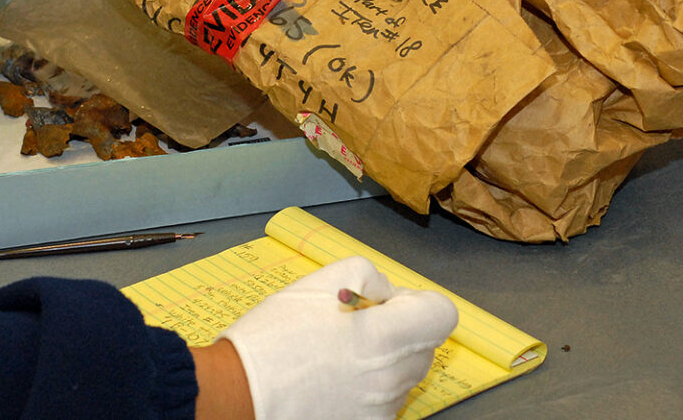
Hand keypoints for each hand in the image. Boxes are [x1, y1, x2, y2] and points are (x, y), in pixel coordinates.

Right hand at [220, 256, 457, 419]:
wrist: (239, 392)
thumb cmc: (276, 335)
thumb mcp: (323, 279)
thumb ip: (370, 276)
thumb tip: (388, 294)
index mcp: (385, 337)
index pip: (442, 315)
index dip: (421, 302)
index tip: (395, 302)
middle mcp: (391, 380)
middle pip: (425, 344)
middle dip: (400, 327)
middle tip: (359, 320)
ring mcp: (380, 410)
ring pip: (405, 374)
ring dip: (387, 357)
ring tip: (341, 349)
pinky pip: (386, 400)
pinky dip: (371, 384)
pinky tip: (337, 374)